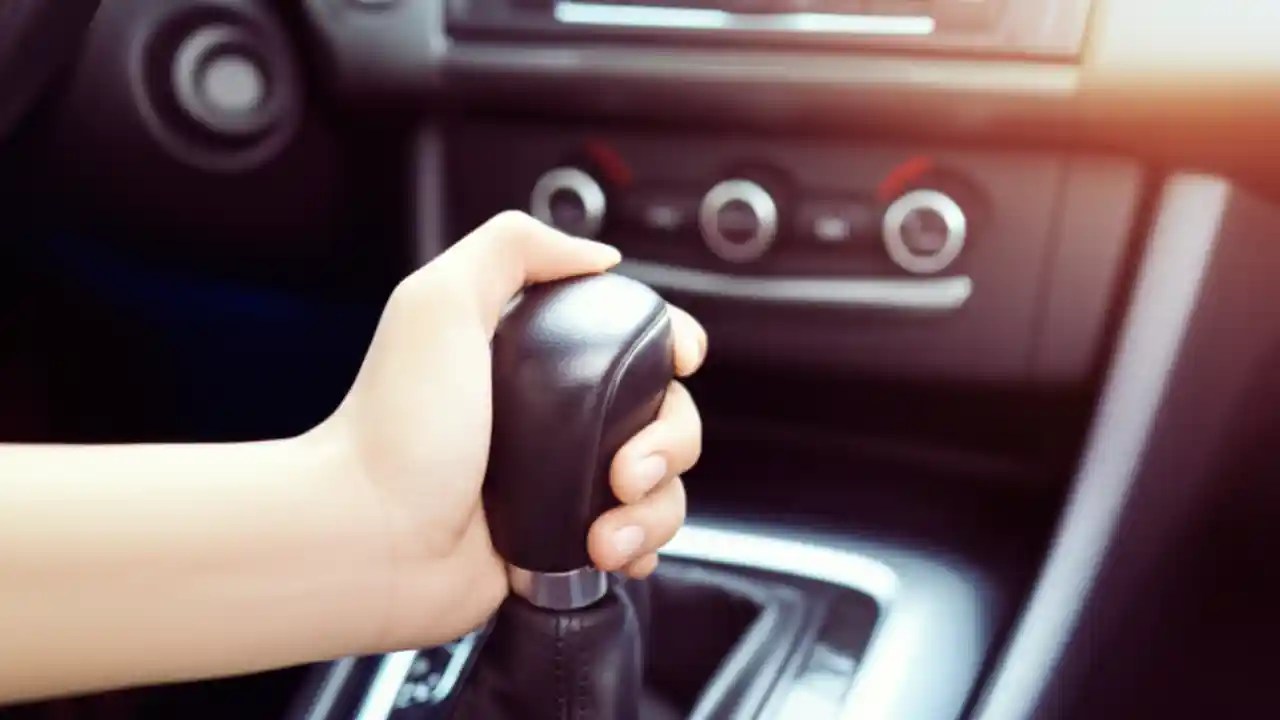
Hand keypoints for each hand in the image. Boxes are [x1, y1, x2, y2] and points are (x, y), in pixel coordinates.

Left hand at [316, 211, 706, 650]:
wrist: (368, 542)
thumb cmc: (395, 430)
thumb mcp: (438, 301)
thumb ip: (511, 248)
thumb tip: (599, 255)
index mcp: (535, 359)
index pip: (633, 339)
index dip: (671, 346)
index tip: (680, 360)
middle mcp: (556, 418)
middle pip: (666, 414)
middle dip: (669, 443)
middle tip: (625, 470)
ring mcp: (564, 482)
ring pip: (662, 484)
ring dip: (653, 509)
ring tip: (607, 531)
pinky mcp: (565, 541)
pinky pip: (636, 538)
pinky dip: (640, 545)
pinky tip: (613, 550)